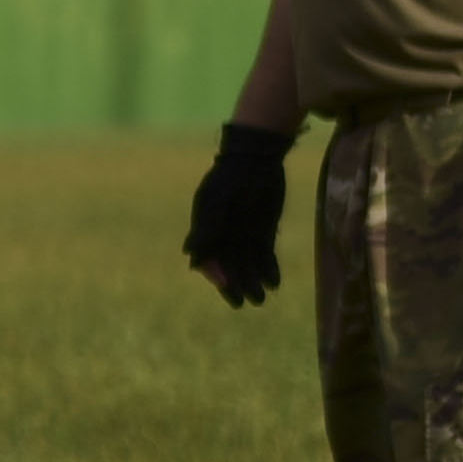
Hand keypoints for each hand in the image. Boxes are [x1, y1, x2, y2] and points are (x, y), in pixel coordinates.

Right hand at [181, 120, 295, 303]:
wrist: (257, 159)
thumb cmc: (231, 177)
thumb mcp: (217, 201)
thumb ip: (207, 227)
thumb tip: (188, 253)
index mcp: (207, 230)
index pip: (208, 260)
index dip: (216, 274)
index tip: (226, 284)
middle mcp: (225, 237)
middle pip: (229, 268)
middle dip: (236, 286)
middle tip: (246, 302)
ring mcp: (244, 236)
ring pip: (248, 266)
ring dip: (253, 282)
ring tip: (261, 298)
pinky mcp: (263, 233)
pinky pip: (265, 257)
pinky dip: (268, 270)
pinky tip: (274, 283)